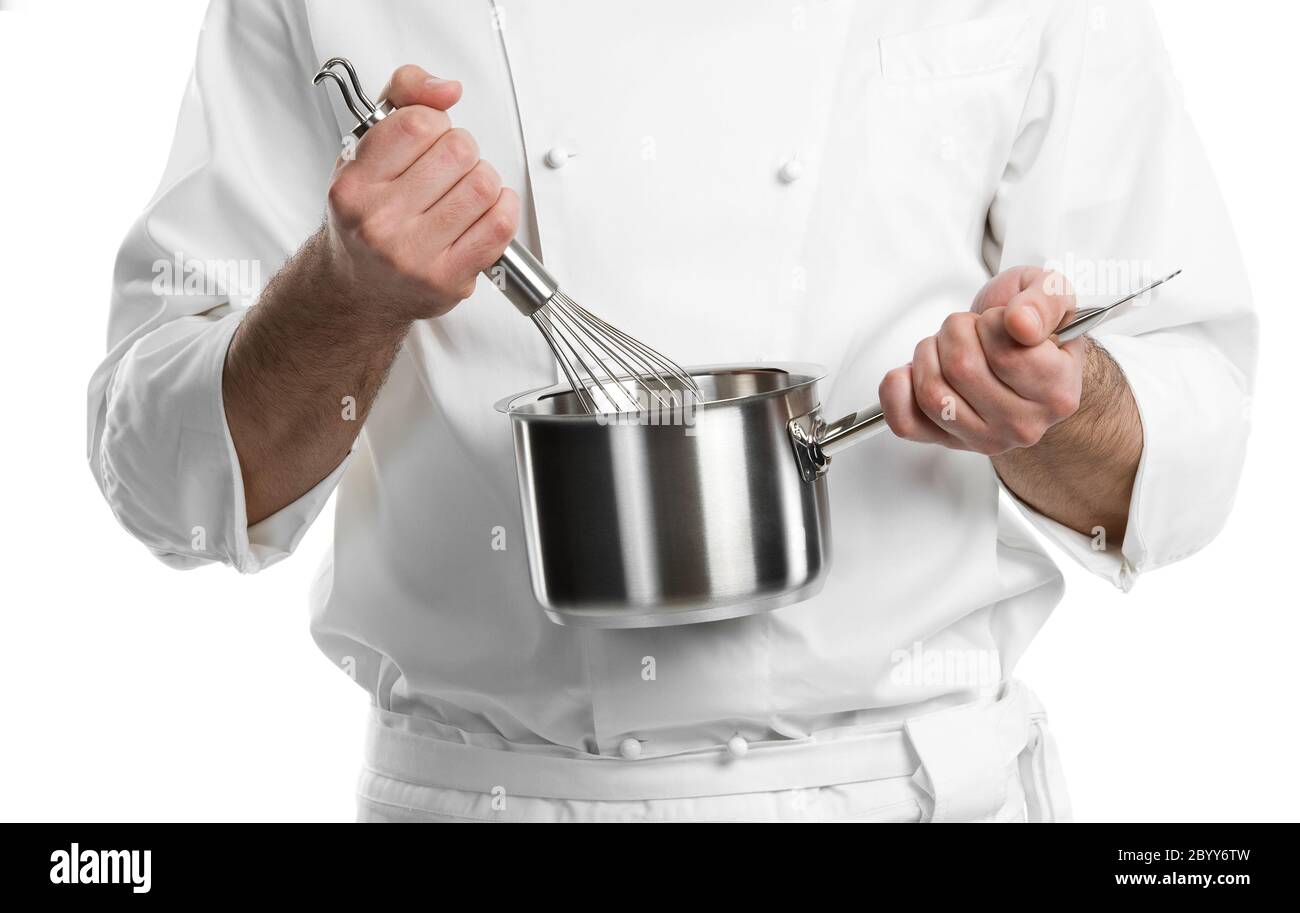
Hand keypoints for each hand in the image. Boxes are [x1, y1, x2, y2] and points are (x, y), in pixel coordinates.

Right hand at [322, 64, 520, 322]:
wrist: (363, 289)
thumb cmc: (369, 216)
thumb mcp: (367, 149)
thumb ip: (403, 98)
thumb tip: (448, 89)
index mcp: (355, 185)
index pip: (419, 124)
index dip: (436, 123)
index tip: (431, 137)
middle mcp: (379, 221)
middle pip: (459, 151)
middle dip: (463, 151)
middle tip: (450, 167)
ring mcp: (414, 254)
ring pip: (483, 185)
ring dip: (485, 181)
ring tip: (466, 190)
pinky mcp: (447, 278)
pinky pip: (500, 225)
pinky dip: (504, 208)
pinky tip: (487, 210)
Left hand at [879, 266, 1083, 454]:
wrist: (1017, 357)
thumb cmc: (1030, 328)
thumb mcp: (1050, 295)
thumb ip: (1045, 301)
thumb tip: (1021, 323)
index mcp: (1057, 391)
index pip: (1007, 354)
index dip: (992, 322)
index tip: (1000, 318)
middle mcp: (1023, 424)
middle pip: (962, 369)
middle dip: (956, 331)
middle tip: (969, 328)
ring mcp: (983, 438)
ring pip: (932, 392)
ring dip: (929, 353)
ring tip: (947, 345)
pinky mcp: (945, 441)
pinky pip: (904, 421)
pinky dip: (899, 387)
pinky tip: (916, 370)